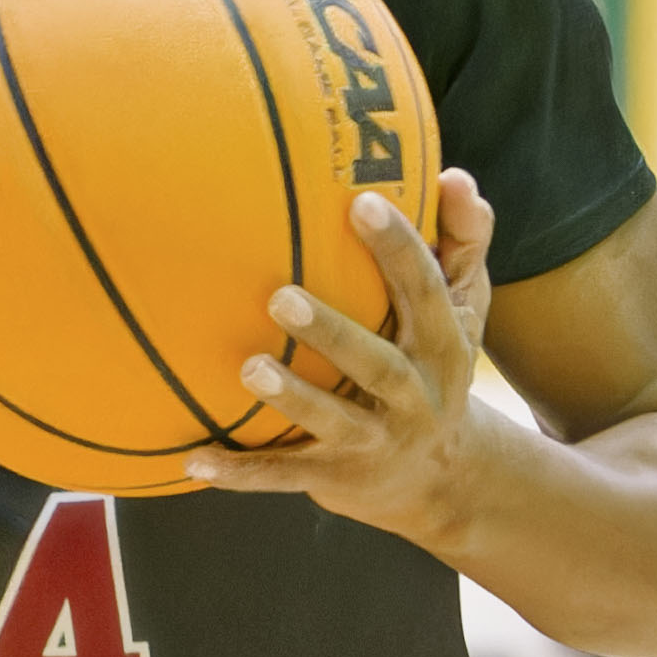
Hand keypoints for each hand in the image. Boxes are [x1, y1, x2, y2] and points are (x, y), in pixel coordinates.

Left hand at [183, 169, 498, 545]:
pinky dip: (239, 473)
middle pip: (376, 365)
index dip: (398, 248)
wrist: (439, 478)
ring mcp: (373, 442)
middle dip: (333, 333)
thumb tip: (456, 177)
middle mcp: (414, 397)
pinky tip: (192, 460)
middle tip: (280, 297)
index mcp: (443, 346)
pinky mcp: (335, 478)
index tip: (362, 202)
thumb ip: (462, 242)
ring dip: (292, 398)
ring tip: (249, 368)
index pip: (425, 291)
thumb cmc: (434, 367)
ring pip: (332, 423)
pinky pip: (284, 476)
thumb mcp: (463, 310)